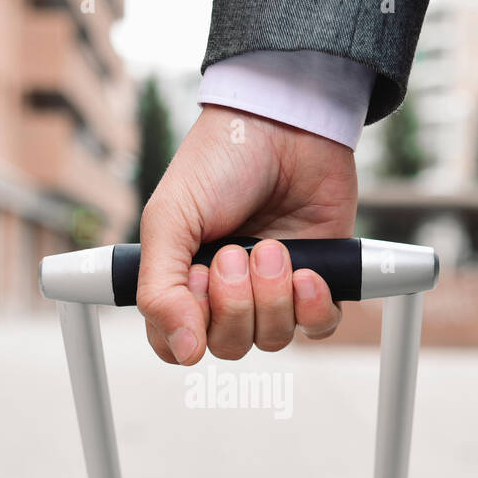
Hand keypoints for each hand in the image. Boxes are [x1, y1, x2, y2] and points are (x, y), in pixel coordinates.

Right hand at [137, 105, 357, 363]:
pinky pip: (317, 327)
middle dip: (235, 303)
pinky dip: (313, 307)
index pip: (175, 344)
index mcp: (182, 280)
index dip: (187, 328)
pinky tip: (308, 272)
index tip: (197, 283)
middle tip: (236, 252)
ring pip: (272, 338)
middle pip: (228, 346)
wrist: (287, 124)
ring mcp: (272, 290)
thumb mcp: (170, 219)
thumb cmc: (221, 161)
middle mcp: (225, 293)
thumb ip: (160, 289)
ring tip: (273, 248)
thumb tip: (183, 353)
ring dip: (273, 296)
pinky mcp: (317, 281)